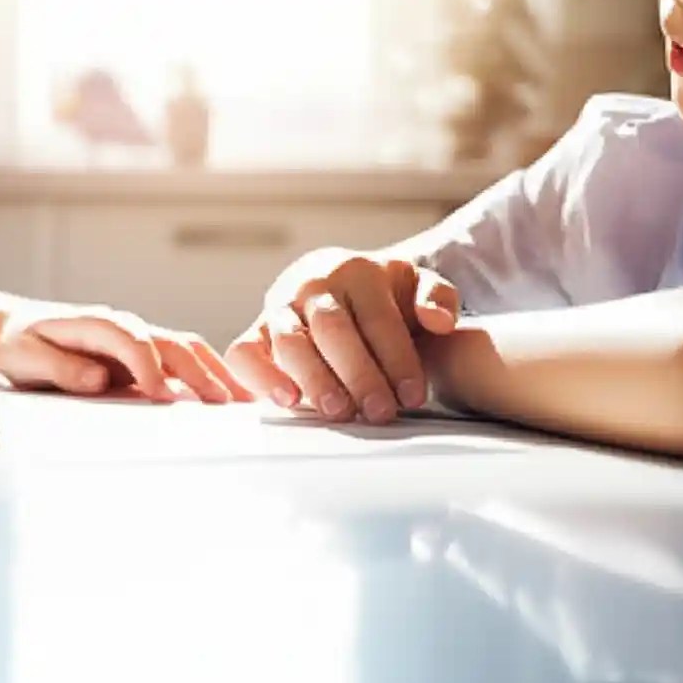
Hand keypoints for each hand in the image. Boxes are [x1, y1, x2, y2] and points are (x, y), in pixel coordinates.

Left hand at [0, 301, 251, 402]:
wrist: (13, 329)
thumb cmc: (19, 343)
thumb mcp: (27, 357)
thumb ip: (62, 369)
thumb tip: (99, 379)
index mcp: (95, 323)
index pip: (132, 341)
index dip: (149, 368)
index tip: (162, 396)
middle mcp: (123, 325)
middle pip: (170, 344)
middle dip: (197, 372)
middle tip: (221, 402)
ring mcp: (136, 337)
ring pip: (184, 348)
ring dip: (213, 371)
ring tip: (241, 397)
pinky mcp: (142, 353)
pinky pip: (180, 359)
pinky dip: (207, 373)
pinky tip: (227, 392)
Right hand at [226, 248, 460, 422]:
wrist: (341, 286)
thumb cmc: (383, 297)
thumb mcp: (418, 286)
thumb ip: (438, 298)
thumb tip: (438, 321)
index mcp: (356, 270)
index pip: (376, 316)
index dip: (396, 358)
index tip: (412, 395)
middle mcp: (312, 284)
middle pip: (332, 328)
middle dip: (358, 374)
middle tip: (379, 411)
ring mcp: (279, 307)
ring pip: (289, 340)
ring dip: (315, 379)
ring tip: (338, 411)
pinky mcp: (255, 332)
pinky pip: (244, 351)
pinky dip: (259, 376)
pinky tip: (287, 400)